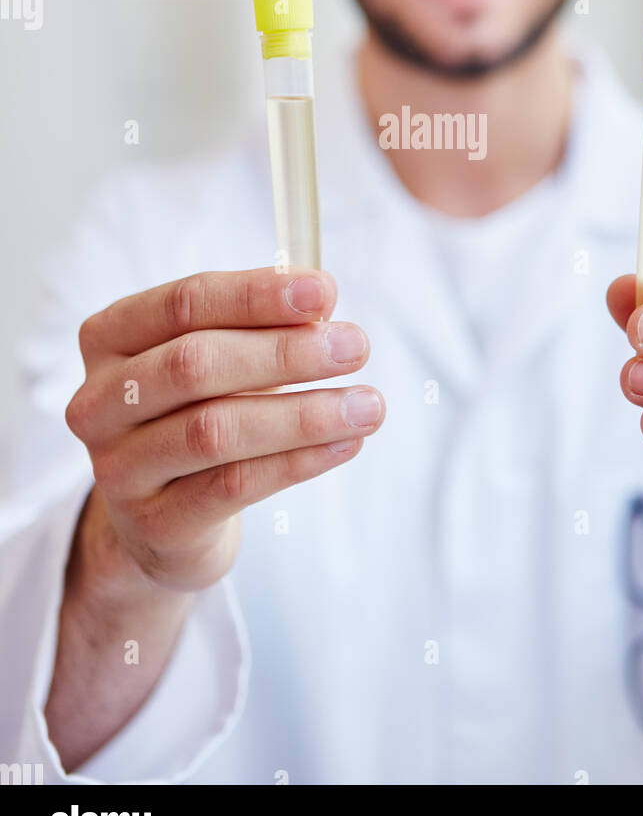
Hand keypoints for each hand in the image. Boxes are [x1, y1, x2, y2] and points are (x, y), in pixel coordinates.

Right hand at [66, 267, 383, 593]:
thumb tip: (320, 303)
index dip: (256, 295)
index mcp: (110, 339)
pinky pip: (233, 485)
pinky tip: (346, 444)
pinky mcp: (154, 524)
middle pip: (194, 364)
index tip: (324, 292)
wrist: (161, 522)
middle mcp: (100, 401)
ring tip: (368, 405)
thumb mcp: (216, 362)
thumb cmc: (196, 414)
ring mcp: (119, 467)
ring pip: (215, 429)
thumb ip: (257, 327)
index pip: (182, 303)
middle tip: (355, 345)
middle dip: (284, 352)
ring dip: (303, 413)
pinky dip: (298, 460)